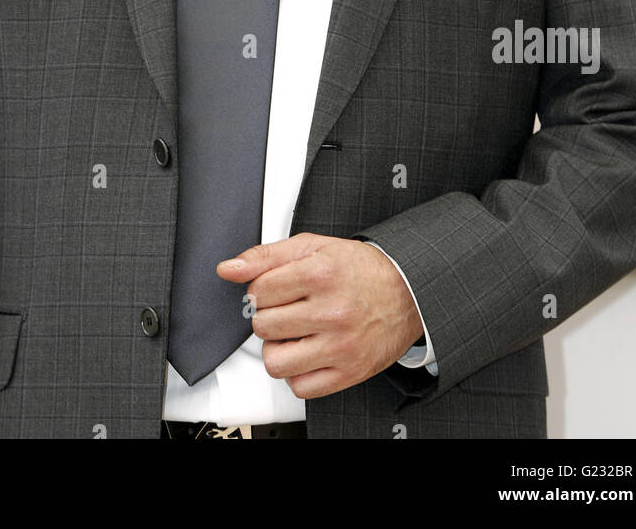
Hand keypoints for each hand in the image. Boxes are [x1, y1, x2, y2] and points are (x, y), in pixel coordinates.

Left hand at [216, 232, 423, 398]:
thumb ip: (266, 256)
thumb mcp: (313, 248)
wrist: (407, 291)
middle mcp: (331, 311)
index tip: (276, 289)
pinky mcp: (349, 372)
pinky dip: (297, 373)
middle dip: (269, 317)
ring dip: (278, 349)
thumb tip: (228, 268)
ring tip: (294, 335)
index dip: (261, 289)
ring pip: (275, 361)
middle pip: (263, 326)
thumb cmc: (358, 269)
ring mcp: (340, 345)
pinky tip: (308, 353)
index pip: (257, 291)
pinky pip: (300, 388)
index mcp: (319, 274)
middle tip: (288, 310)